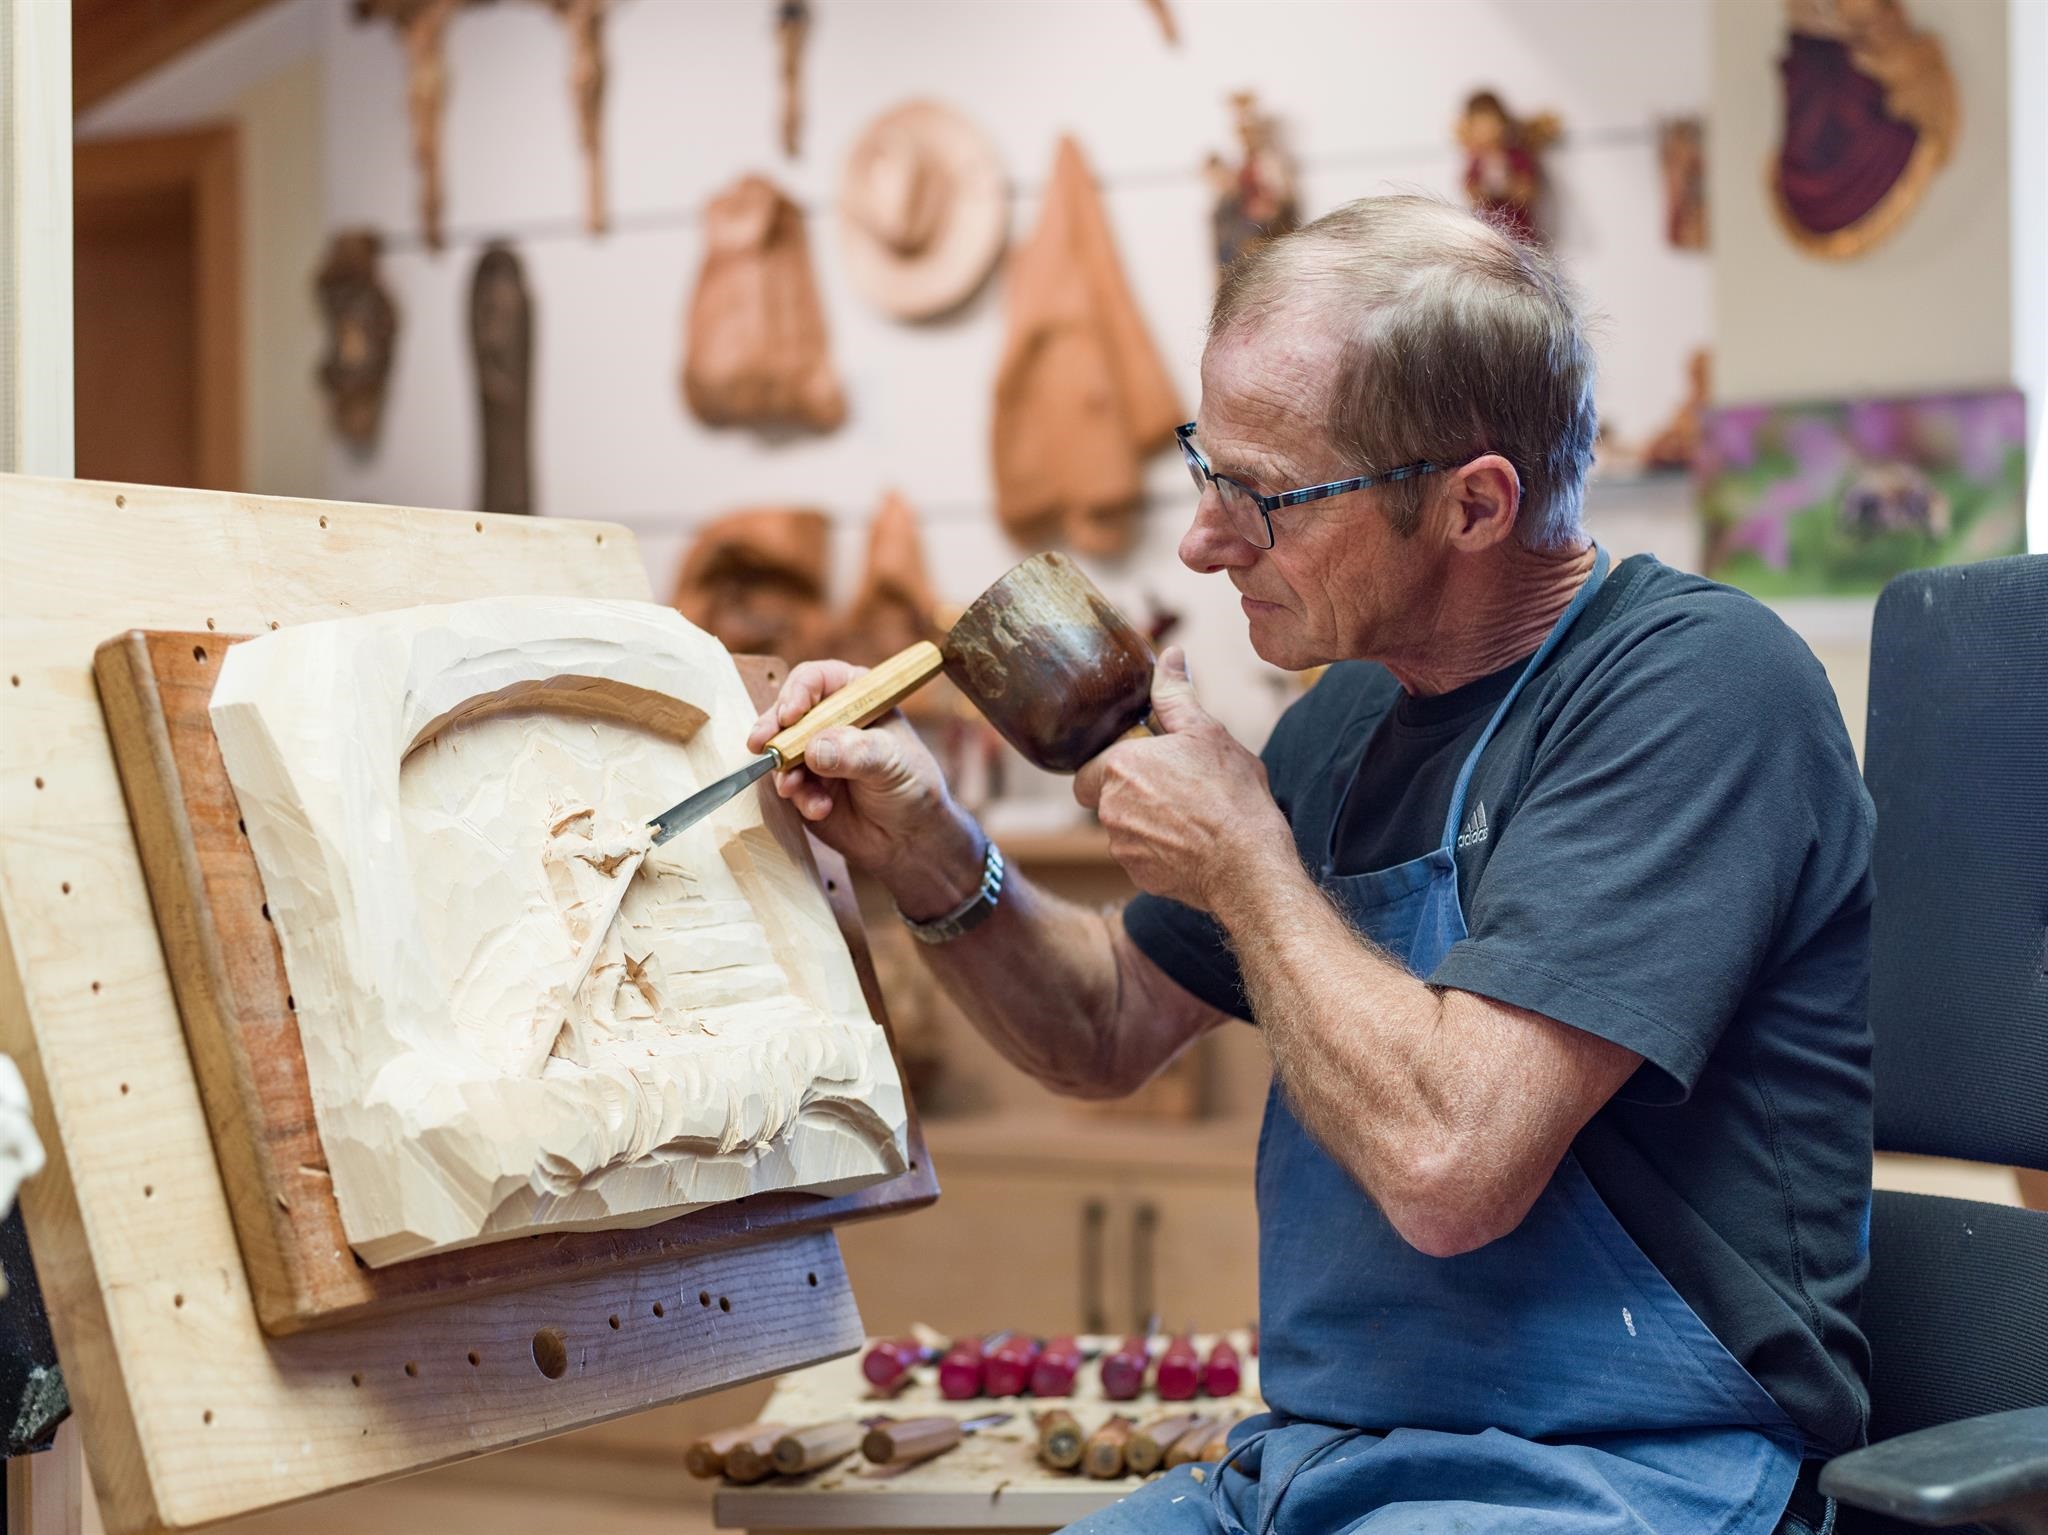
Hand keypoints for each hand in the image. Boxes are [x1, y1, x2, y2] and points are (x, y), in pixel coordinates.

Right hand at [747, 659, 980, 916]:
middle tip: (763, 746)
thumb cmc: (912, 786)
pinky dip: (797, 797)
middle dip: (773, 729)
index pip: (817, 679)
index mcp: (856, 697)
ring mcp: (813, 752)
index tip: (789, 716)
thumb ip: (856, 752)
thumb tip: (814, 748)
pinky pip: (785, 784)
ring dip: (783, 770)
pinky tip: (820, 809)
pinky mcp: (803, 783)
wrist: (909, 837)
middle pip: (786, 711)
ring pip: (779, 749)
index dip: (798, 693)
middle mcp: (830, 720)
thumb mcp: (893, 763)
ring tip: (795, 790)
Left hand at [1073, 647, 1292, 910]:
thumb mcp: (1207, 733)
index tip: (1145, 764)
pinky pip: (1140, 856)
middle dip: (1132, 792)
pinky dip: (1160, 850)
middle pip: (1106, 797)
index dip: (1114, 764)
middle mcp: (1109, 808)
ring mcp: (1122, 846)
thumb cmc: (1231, 795)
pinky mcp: (1138, 876)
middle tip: (1175, 788)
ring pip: (1123, 827)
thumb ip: (1176, 695)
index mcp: (1119, 767)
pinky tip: (1193, 843)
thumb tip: (1171, 656)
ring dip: (1147, 820)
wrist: (1249, 865)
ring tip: (1190, 816)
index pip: (1088, 767)